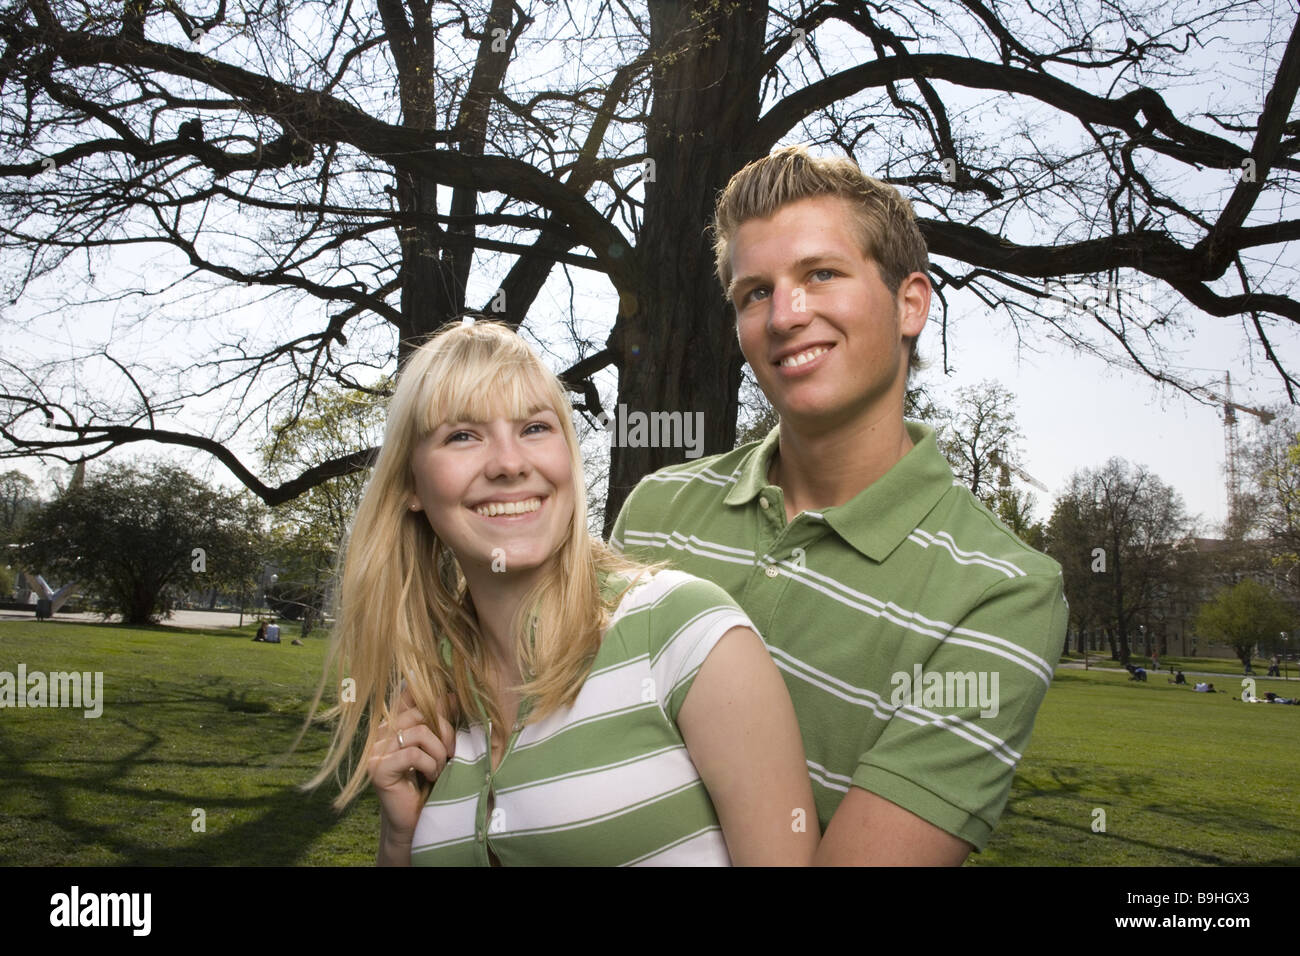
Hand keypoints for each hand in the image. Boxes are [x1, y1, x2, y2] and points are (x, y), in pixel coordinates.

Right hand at [369, 685, 456, 862]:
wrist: (417, 820)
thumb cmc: (430, 782)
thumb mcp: (437, 747)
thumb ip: (439, 722)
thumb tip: (453, 694)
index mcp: (393, 724)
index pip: (408, 696)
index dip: (433, 695)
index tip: (456, 699)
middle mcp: (381, 734)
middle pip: (420, 713)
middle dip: (445, 731)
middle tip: (451, 752)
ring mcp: (376, 751)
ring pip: (419, 733)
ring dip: (438, 753)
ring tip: (440, 769)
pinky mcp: (378, 769)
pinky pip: (413, 754)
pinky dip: (430, 765)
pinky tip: (431, 777)